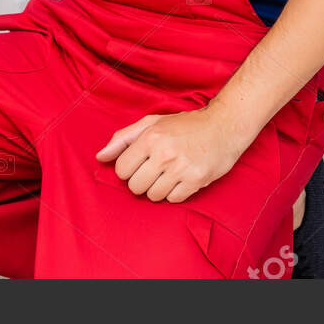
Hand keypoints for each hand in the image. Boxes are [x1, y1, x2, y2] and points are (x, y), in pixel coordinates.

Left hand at [94, 108, 253, 202]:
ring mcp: (180, 168)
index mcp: (150, 137)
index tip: (139, 163)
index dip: (128, 169)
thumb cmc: (186, 124)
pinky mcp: (195, 181)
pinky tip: (181, 178)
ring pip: (153, 196)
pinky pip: (172, 199)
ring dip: (158, 188)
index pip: (121, 169)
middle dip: (141, 180)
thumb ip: (123, 138)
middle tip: (154, 169)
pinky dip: (174, 192)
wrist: (224, 126)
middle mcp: (164, 153)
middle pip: (135, 186)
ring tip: (169, 173)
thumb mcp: (153, 123)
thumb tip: (100, 157)